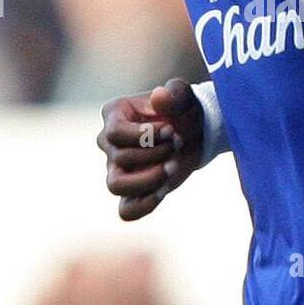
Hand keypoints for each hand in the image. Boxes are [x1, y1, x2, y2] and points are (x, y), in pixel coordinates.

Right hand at [97, 79, 204, 220]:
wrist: (195, 133)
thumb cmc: (184, 111)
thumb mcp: (185, 97)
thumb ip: (174, 93)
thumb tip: (159, 96)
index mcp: (114, 114)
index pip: (115, 133)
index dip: (145, 136)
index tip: (171, 131)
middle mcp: (108, 142)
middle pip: (120, 158)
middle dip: (156, 153)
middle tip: (178, 143)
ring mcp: (117, 169)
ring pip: (115, 186)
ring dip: (148, 181)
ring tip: (171, 168)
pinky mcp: (132, 191)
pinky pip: (126, 211)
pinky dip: (144, 206)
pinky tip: (164, 191)